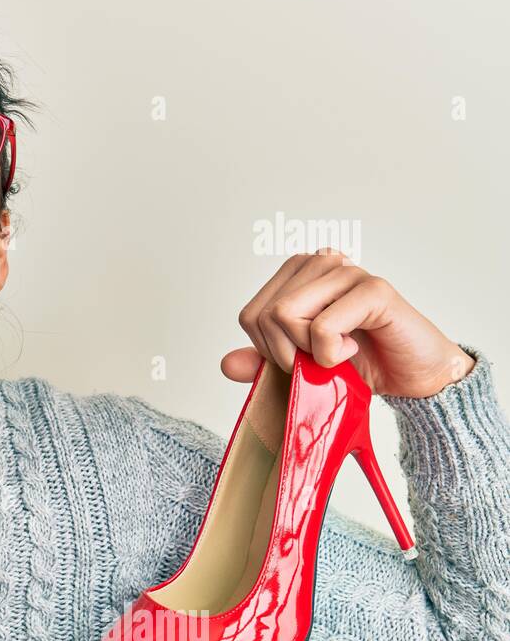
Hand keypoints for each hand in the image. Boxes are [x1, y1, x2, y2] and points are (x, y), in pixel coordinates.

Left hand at [223, 248, 474, 397]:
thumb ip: (262, 361)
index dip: (268, 348)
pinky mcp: (373, 289)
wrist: (413, 377)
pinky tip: (355, 347)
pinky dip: (332, 352)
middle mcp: (321, 264)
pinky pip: (322, 327)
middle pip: (264, 316)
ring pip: (286, 316)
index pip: (250, 315)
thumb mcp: (300, 365)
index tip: (302, 355)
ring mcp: (347, 272)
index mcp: (299, 275)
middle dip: (286, 352)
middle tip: (322, 357)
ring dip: (310, 351)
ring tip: (339, 350)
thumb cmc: (361, 363)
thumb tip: (226, 364)